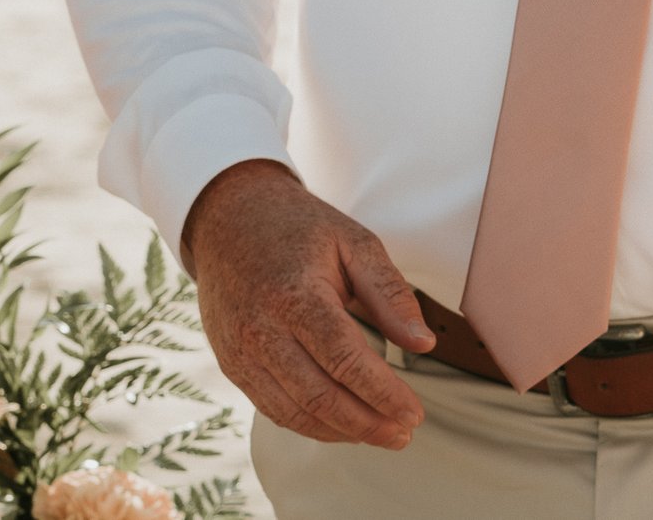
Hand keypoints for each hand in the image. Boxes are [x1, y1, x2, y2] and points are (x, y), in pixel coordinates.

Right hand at [180, 159, 434, 449]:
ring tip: (381, 434)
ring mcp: (241, 352)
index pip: (345, 360)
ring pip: (294, 412)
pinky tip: (342, 425)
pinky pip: (272, 408)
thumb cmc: (299, 228)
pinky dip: (310, 424)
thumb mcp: (354, 242)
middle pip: (319, 396)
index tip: (415, 413)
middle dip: (367, 424)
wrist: (228, 220)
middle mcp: (262, 330)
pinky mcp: (232, 365)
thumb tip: (424, 344)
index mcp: (296, 296)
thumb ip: (390, 293)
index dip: (383, 394)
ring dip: (341, 432)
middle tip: (404, 433)